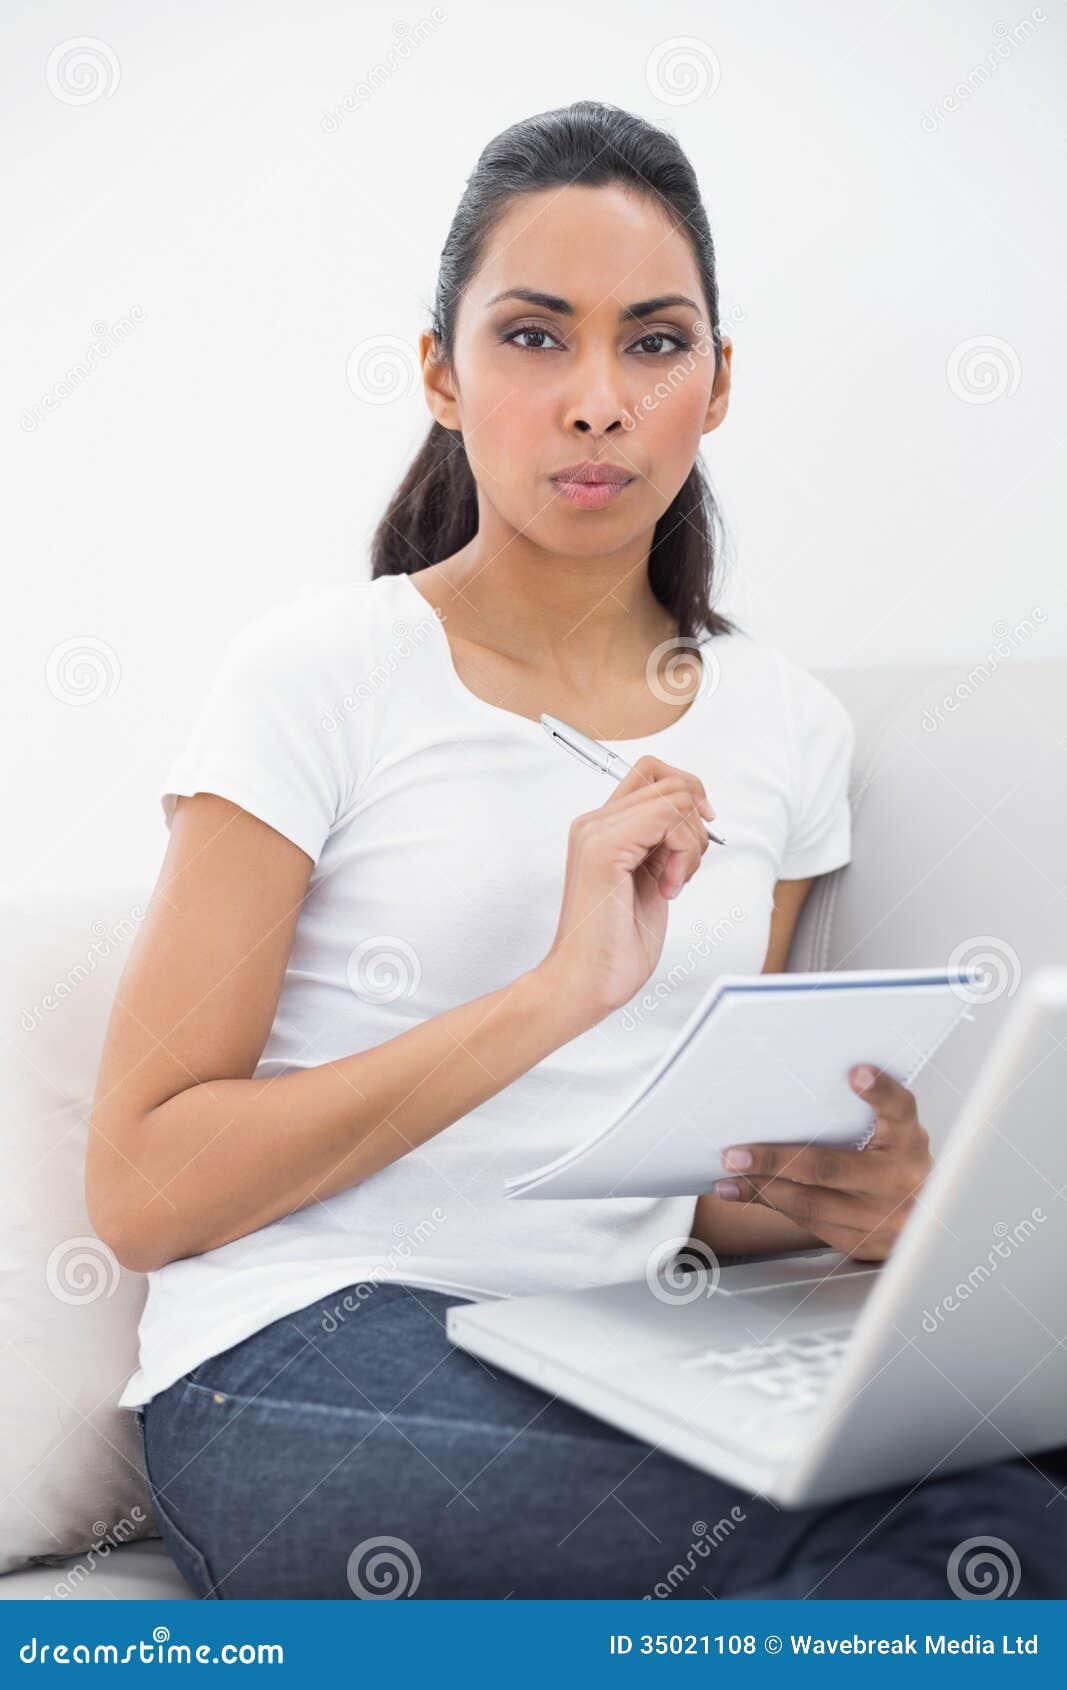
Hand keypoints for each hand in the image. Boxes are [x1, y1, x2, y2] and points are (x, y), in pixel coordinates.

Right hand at [538, 754, 714, 1032]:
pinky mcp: (604, 849)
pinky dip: (684, 853)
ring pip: (675, 798)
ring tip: (670, 884)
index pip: (654, 774)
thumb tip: (697, 814)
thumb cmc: (615, 943)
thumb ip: (662, 844)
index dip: (689, 797)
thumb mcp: (651, 879)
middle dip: (695, 823)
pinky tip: (666, 888)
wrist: (585, 981)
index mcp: (602, 828)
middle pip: (669, 779)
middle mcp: (594, 823)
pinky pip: (667, 817)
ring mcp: (597, 832)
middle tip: (682, 870)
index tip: (696, 842)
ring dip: (691, 844)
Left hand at [712, 1064, 934, 1261]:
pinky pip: (810, 1225)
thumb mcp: (892, 1133)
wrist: (923, 1219)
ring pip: (811, 1205)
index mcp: (908, 1140)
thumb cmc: (895, 1162)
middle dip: (774, 1161)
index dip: (881, 1092)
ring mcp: (884, 1218)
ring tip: (729, 1180)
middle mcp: (901, 1178)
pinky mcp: (864, 1243)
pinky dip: (775, 1206)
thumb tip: (795, 1089)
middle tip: (736, 1154)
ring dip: (762, 1190)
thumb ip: (864, 1116)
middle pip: (829, 1168)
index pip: (899, 1109)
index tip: (857, 1073)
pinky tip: (749, 1195)